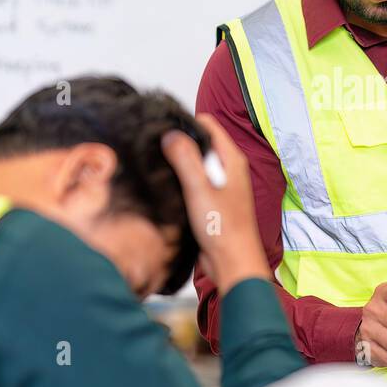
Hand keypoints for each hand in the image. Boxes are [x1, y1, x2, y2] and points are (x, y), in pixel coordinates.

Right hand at [160, 113, 269, 296]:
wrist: (232, 263)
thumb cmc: (222, 228)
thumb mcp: (199, 188)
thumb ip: (185, 158)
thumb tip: (170, 134)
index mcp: (231, 159)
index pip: (207, 125)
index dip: (185, 123)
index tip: (162, 130)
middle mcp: (228, 169)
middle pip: (200, 143)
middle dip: (179, 143)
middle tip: (154, 149)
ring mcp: (221, 185)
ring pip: (196, 163)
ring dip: (178, 164)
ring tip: (156, 166)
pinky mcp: (212, 201)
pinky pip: (194, 182)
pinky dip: (181, 181)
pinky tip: (165, 186)